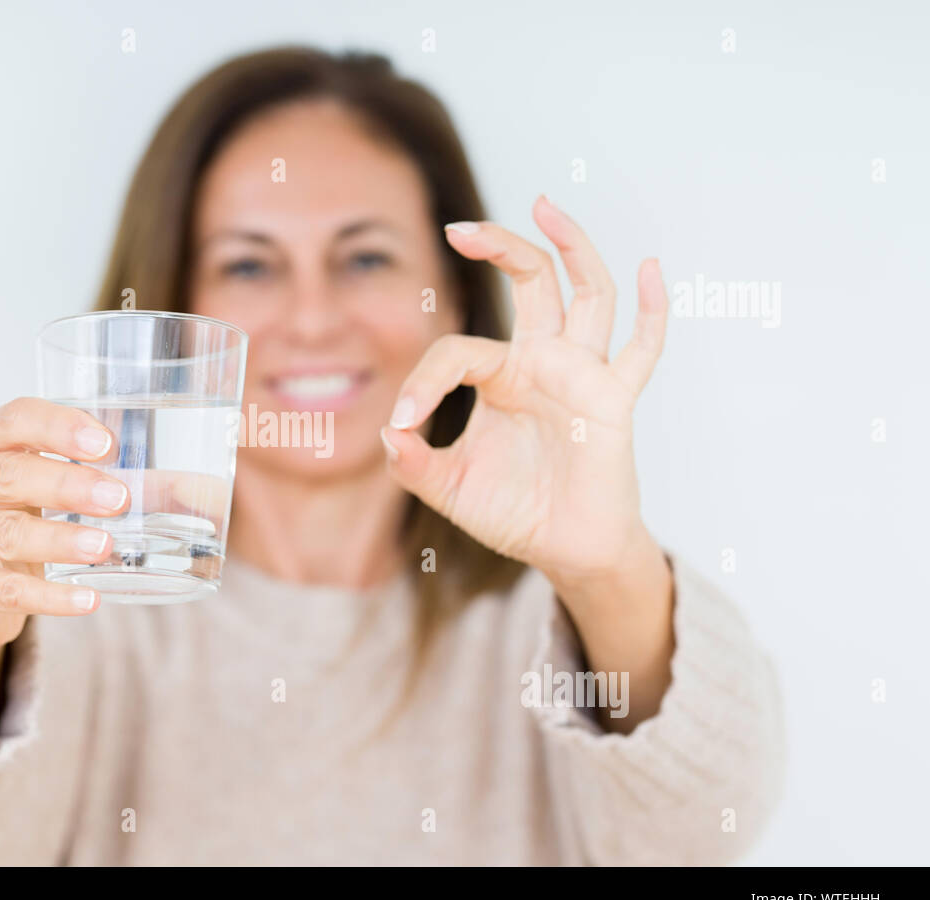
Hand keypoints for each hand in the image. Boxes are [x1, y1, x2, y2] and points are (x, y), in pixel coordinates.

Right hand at [0, 397, 130, 664]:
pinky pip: (5, 591)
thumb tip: (170, 482)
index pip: (15, 419)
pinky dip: (52, 597)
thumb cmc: (9, 516)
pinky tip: (88, 599)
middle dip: (68, 486)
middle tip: (118, 500)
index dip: (61, 428)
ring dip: (60, 540)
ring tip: (104, 546)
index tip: (107, 445)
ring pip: (5, 533)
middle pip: (8, 475)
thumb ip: (80, 469)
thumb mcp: (35, 483)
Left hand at [380, 196, 668, 582]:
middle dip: (499, 247)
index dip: (423, 381)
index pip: (457, 352)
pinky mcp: (613, 400)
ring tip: (544, 206)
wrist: (563, 550)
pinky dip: (652, 309)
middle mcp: (544, 362)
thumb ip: (414, 465)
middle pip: (531, 281)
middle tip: (459, 227)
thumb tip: (390, 433)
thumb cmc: (513, 512)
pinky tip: (650, 268)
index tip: (405, 422)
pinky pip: (642, 349)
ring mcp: (582, 375)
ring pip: (588, 294)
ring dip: (571, 247)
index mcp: (502, 377)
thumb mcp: (448, 487)